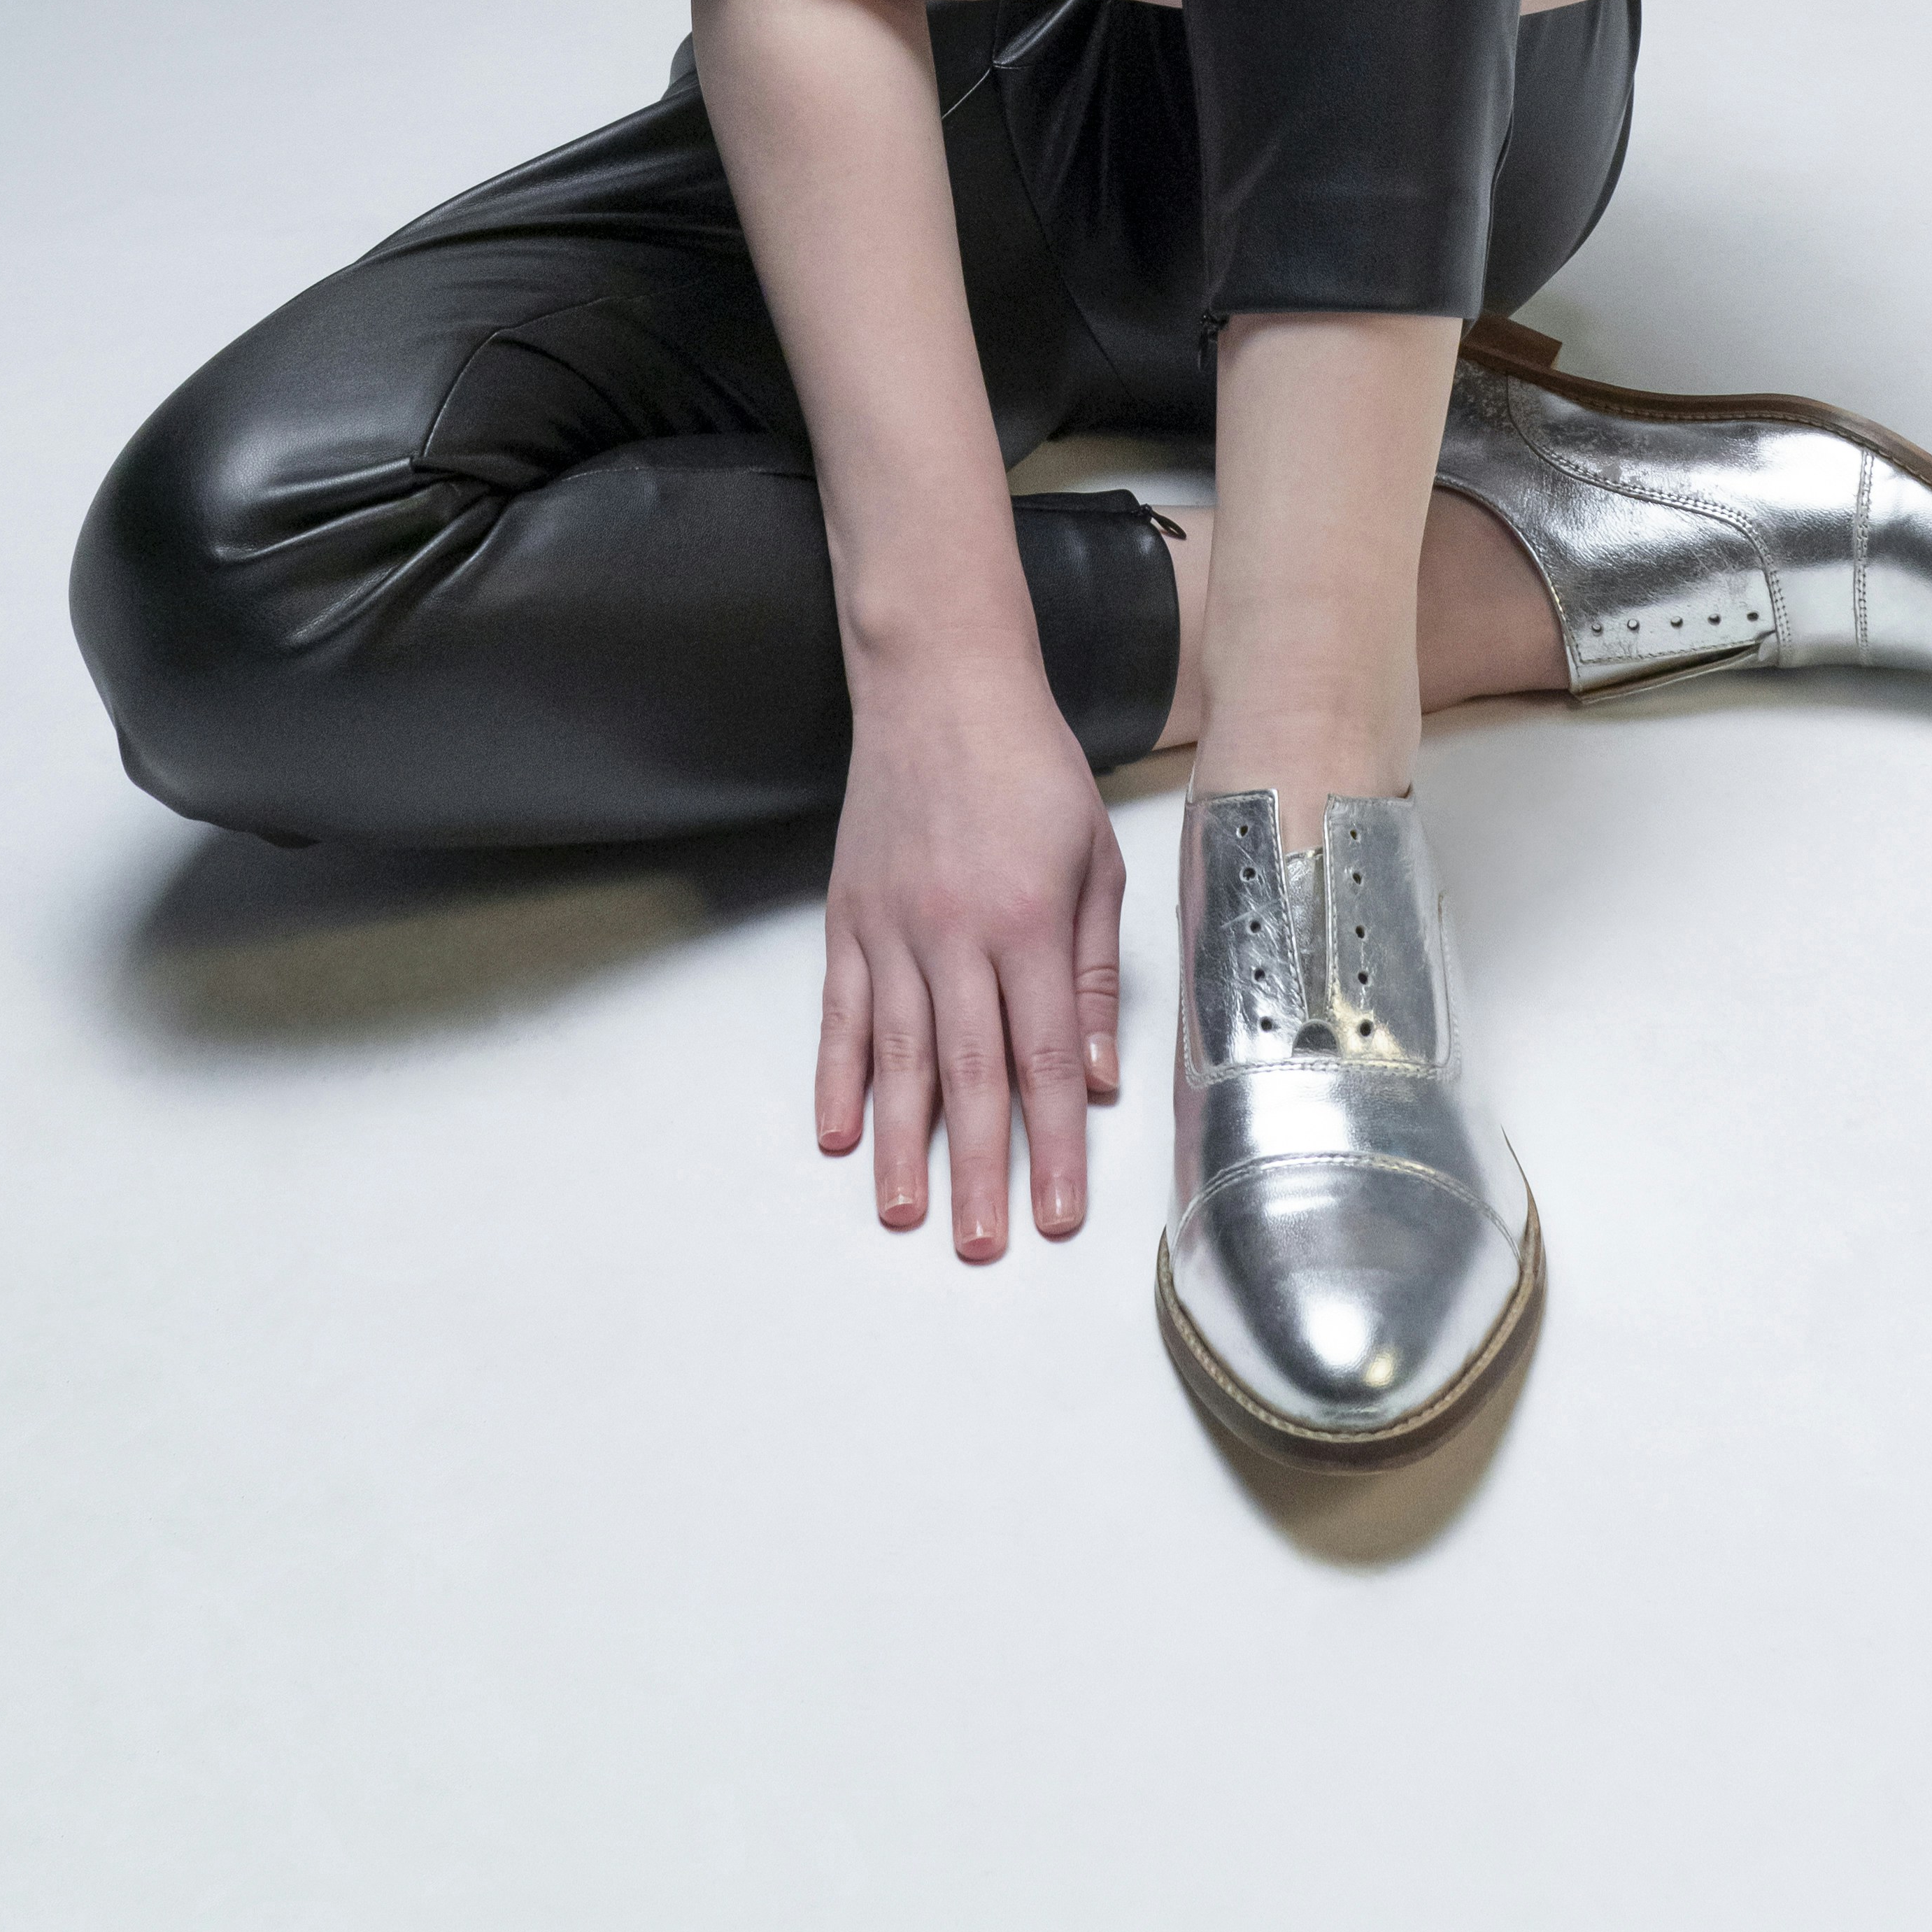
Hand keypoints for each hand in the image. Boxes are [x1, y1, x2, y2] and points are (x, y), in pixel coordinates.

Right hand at [817, 646, 1128, 1253]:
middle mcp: (956, 933)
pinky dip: (836, 1076)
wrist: (941, 684)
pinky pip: (840, 1011)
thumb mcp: (1095, 858)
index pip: (1044, 1058)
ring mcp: (893, 927)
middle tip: (981, 1246)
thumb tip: (1094, 1075)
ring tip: (905, 1215)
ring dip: (902, 1142)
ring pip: (897, 1055)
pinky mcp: (848, 915)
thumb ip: (1093, 972)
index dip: (1053, 1145)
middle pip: (969, 1073)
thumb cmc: (1031, 765)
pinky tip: (838, 1132)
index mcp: (1029, 921)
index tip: (1056, 1216)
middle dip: (979, 1169)